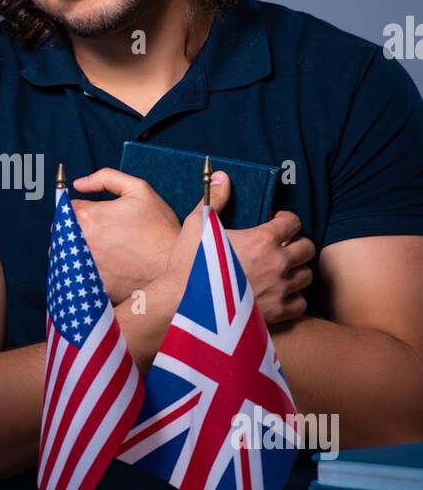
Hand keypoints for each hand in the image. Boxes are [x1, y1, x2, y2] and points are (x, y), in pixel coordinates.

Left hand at [69, 167, 181, 302]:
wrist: (174, 267)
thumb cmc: (159, 228)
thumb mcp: (139, 190)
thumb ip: (105, 178)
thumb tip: (79, 183)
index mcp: (88, 216)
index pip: (66, 208)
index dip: (82, 208)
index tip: (96, 214)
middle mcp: (80, 242)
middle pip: (61, 231)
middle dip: (75, 228)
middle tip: (101, 232)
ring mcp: (84, 266)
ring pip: (65, 253)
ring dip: (75, 249)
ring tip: (102, 249)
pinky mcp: (91, 285)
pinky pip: (76, 275)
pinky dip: (84, 269)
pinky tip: (104, 266)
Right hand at [157, 187, 314, 329]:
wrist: (182, 306)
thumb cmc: (187, 264)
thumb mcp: (197, 224)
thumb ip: (215, 198)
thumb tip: (222, 176)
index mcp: (262, 239)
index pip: (293, 222)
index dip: (286, 220)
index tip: (277, 223)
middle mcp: (277, 263)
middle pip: (307, 248)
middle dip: (296, 244)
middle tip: (282, 247)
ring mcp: (279, 290)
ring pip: (306, 276)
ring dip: (296, 271)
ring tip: (282, 271)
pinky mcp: (276, 314)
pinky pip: (300, 304)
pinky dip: (293, 298)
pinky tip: (280, 295)